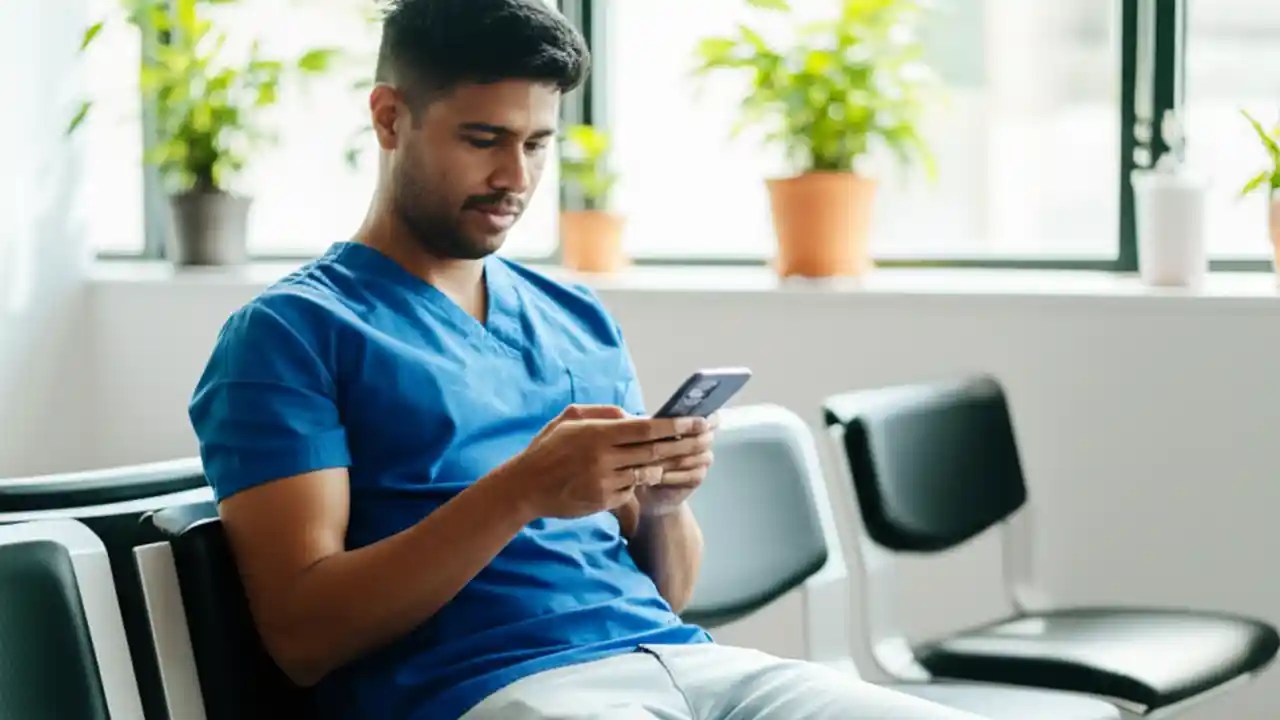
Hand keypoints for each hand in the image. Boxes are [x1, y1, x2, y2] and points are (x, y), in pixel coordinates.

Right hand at [504, 405, 709, 520]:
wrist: (525, 488)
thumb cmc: (548, 448)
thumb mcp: (569, 419)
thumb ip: (603, 414)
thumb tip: (634, 415)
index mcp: (597, 434)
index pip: (646, 429)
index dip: (675, 426)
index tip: (698, 421)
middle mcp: (604, 459)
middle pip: (654, 451)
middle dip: (685, 444)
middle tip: (708, 438)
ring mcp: (605, 483)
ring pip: (647, 472)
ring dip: (672, 465)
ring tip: (695, 456)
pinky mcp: (604, 502)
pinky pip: (632, 489)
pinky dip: (642, 480)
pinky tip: (658, 473)